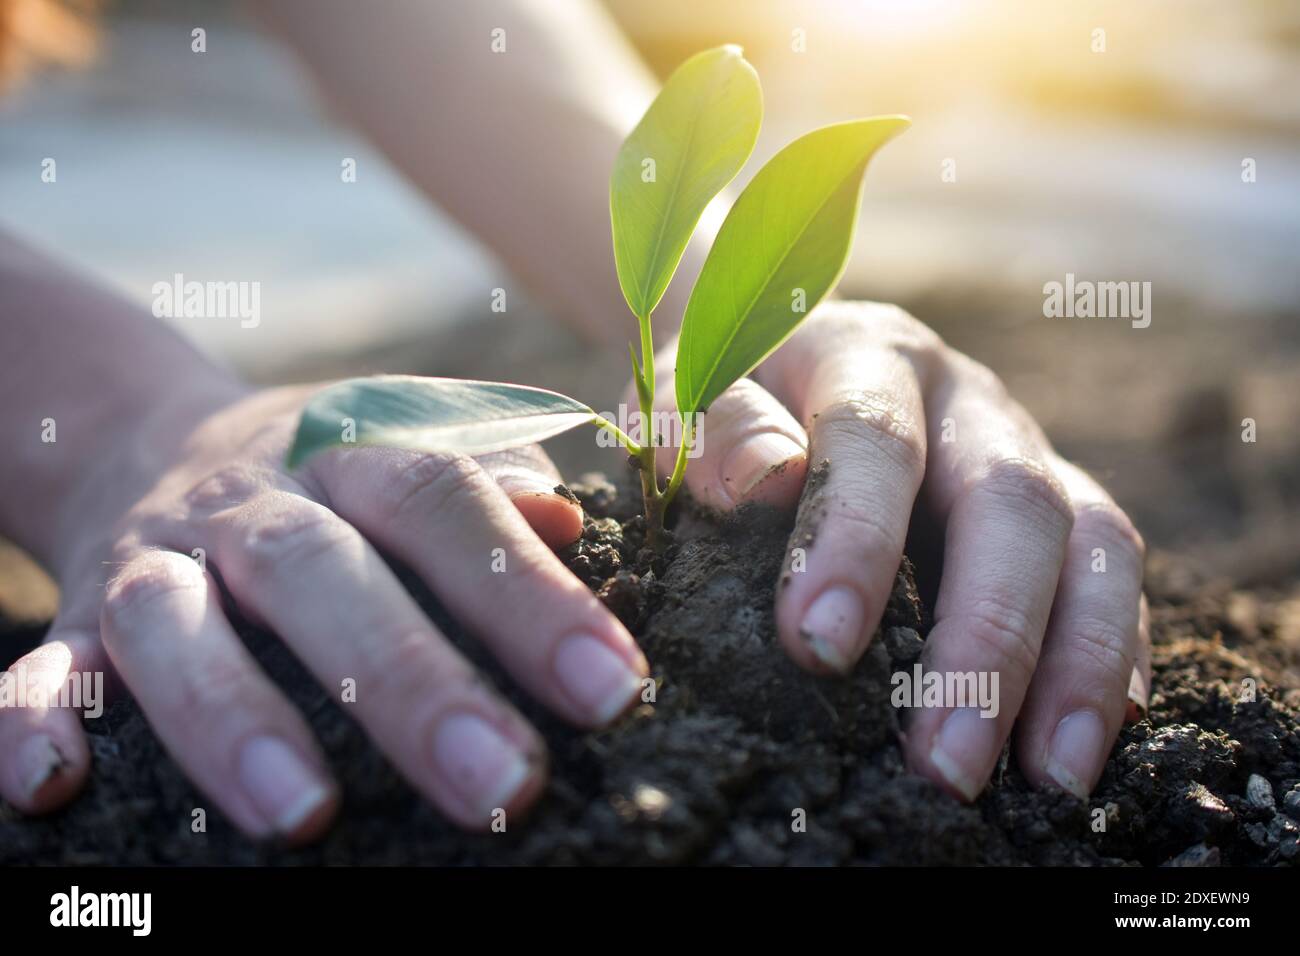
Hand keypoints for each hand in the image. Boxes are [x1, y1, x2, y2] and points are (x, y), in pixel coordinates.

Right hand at [0, 382, 647, 838]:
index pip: (446, 504)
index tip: (614, 688)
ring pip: (177, 626)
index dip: (530, 592)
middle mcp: (253, 507)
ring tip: (304, 816)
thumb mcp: (406, 452)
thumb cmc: (328, 477)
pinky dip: (30, 722)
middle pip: (324, 575)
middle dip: (411, 682)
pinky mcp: (72, 615)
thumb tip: (569, 518)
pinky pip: (34, 667)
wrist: (156, 434)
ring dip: (232, 717)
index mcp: (352, 457)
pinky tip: (54, 789)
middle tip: (504, 785)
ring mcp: (156, 560)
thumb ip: (487, 488)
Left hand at [635, 300, 1148, 800]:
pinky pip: (1111, 576)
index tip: (818, 646)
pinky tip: (1082, 739)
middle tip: (943, 764)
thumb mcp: (694, 393)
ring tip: (1047, 781)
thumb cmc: (732, 394)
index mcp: (866, 358)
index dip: (854, 539)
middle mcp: (966, 401)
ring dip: (1075, 665)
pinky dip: (1110, 657)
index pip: (874, 440)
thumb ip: (718, 431)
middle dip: (987, 640)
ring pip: (1091, 542)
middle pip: (1011, 502)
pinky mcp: (1058, 509)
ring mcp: (1027, 450)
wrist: (786, 350)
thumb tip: (769, 483)